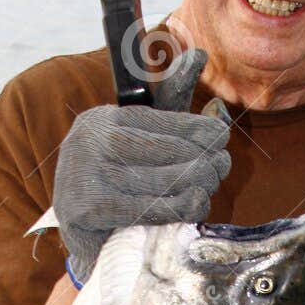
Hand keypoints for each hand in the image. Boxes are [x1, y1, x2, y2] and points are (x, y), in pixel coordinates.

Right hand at [53, 47, 230, 282]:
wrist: (87, 237)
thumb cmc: (124, 181)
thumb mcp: (147, 141)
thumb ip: (174, 111)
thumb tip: (203, 67)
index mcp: (102, 119)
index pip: (157, 118)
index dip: (194, 127)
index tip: (220, 135)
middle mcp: (88, 142)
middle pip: (162, 149)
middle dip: (199, 158)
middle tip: (221, 166)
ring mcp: (84, 176)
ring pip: (159, 180)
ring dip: (194, 185)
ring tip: (210, 187)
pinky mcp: (86, 210)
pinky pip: (145, 207)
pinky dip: (176, 207)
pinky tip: (195, 204)